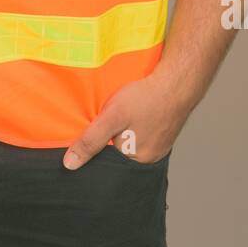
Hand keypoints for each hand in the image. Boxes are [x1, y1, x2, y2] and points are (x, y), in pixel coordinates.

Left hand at [62, 68, 188, 169]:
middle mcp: (150, 158)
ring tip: (121, 117)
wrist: (177, 81)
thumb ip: (91, 141)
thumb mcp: (112, 117)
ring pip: (132, 143)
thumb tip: (70, 164)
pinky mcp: (164, 132)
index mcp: (137, 161)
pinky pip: (144, 134)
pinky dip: (136, 126)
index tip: (90, 136)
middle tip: (107, 121)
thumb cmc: (146, 98)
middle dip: (111, 140)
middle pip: (120, 154)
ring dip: (123, 132)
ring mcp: (159, 145)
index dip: (96, 150)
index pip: (108, 164)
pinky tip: (134, 114)